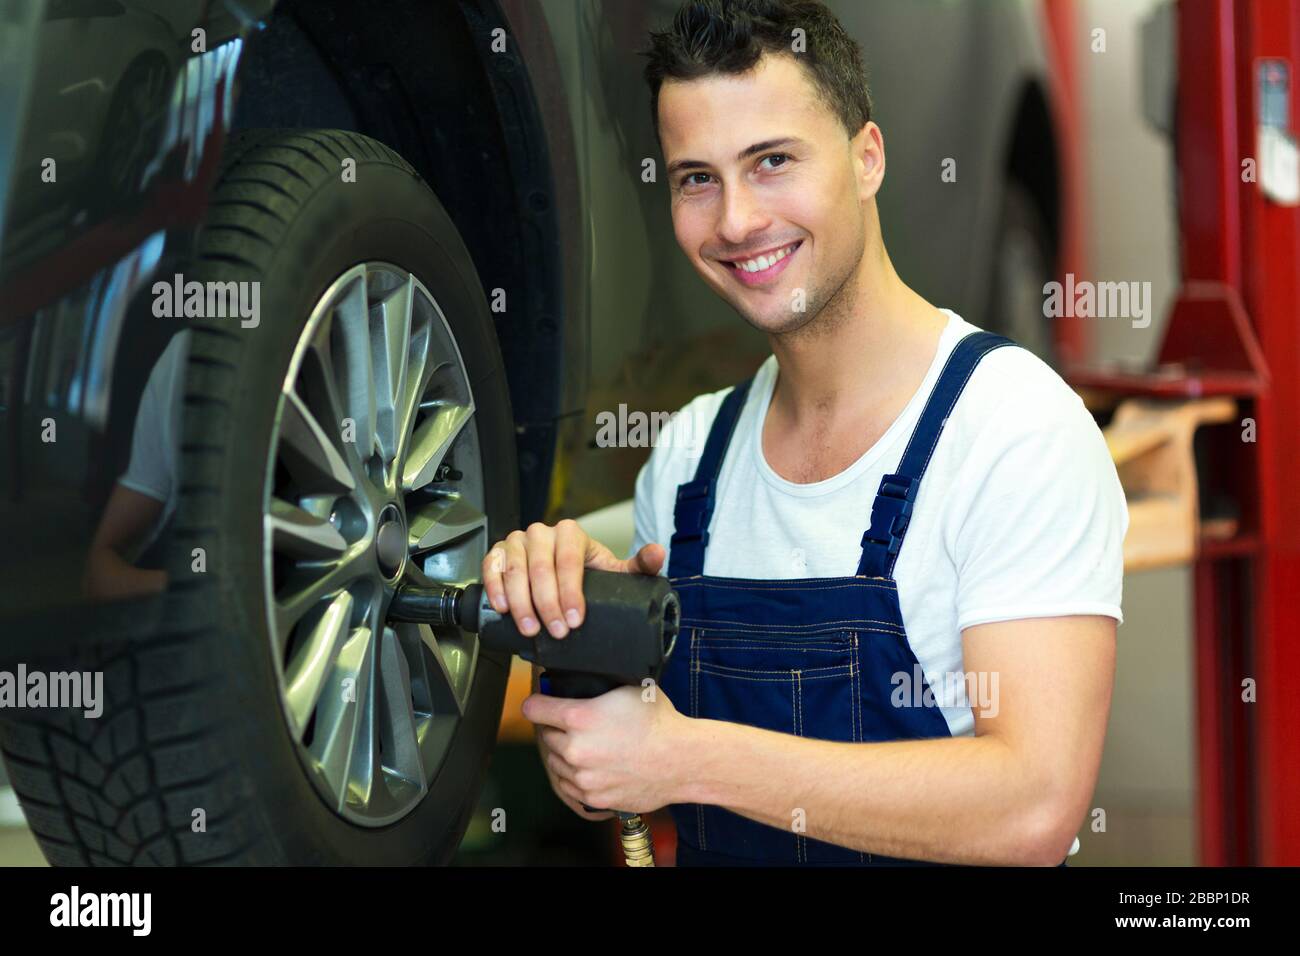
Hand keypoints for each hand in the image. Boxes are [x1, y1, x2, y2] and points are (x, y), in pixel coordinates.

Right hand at [480, 519, 664, 638]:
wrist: (564, 581)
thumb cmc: (590, 577)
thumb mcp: (616, 573)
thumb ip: (640, 566)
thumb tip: (657, 554)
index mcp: (572, 534)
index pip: (569, 560)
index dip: (570, 592)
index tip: (574, 620)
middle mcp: (543, 533)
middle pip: (540, 567)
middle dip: (547, 603)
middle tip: (554, 631)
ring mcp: (518, 542)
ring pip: (514, 569)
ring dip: (521, 602)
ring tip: (530, 629)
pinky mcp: (498, 554)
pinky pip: (491, 566)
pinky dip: (494, 587)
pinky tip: (503, 608)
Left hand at [526, 683, 689, 815]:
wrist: (682, 759)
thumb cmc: (659, 721)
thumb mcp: (627, 687)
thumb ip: (596, 687)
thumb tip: (578, 681)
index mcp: (580, 716)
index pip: (533, 708)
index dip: (537, 702)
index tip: (539, 703)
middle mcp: (576, 748)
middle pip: (545, 736)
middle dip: (555, 729)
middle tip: (572, 725)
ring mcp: (583, 777)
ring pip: (555, 762)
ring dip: (564, 753)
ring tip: (585, 746)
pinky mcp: (593, 798)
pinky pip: (568, 786)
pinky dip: (573, 776)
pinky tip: (588, 767)